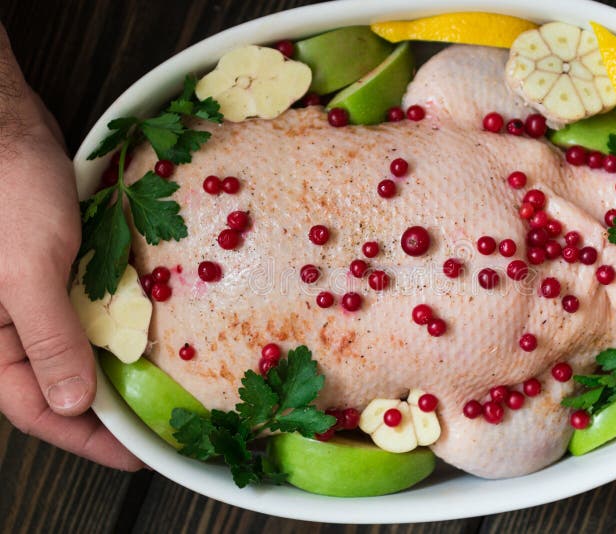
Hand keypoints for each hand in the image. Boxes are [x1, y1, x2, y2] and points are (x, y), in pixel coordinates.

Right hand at [0, 25, 141, 470]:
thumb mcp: (26, 272)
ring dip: (115, 374)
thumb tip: (69, 405)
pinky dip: (116, 332)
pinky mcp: (56, 275)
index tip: (136, 455)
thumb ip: (49, 338)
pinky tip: (149, 340)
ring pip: (76, 355)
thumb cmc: (5, 193)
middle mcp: (8, 328)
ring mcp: (32, 302)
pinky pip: (88, 318)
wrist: (9, 129)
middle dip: (105, 412)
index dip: (87, 438)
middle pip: (58, 389)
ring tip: (159, 392)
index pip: (36, 408)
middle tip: (155, 428)